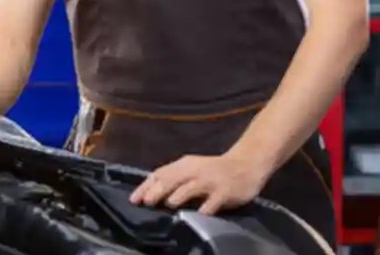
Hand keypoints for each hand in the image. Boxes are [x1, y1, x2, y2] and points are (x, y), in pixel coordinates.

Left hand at [129, 152, 271, 215]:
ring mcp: (210, 181)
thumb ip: (173, 178)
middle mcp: (195, 171)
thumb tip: (149, 193)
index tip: (134, 200)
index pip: (160, 174)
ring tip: (169, 204)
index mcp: (184, 164)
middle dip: (157, 191)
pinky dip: (205, 208)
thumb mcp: (191, 169)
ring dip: (178, 196)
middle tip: (147, 203)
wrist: (246, 164)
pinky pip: (212, 202)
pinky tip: (199, 214)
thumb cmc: (214, 169)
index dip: (145, 187)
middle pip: (172, 180)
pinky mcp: (224, 192)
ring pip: (190, 188)